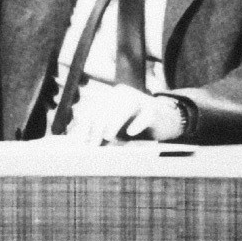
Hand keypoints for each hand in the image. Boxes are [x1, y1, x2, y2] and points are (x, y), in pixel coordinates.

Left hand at [61, 80, 184, 143]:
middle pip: (107, 108)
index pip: (94, 109)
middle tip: (93, 146)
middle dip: (97, 127)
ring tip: (108, 137)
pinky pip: (145, 115)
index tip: (81, 144)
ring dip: (115, 122)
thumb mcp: (114, 128)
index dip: (85, 125)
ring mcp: (140, 100)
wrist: (165, 120)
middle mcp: (123, 94)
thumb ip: (97, 131)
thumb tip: (76, 143)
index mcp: (110, 96)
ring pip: (125, 107)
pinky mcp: (154, 110)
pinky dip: (137, 124)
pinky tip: (131, 133)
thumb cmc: (134, 125)